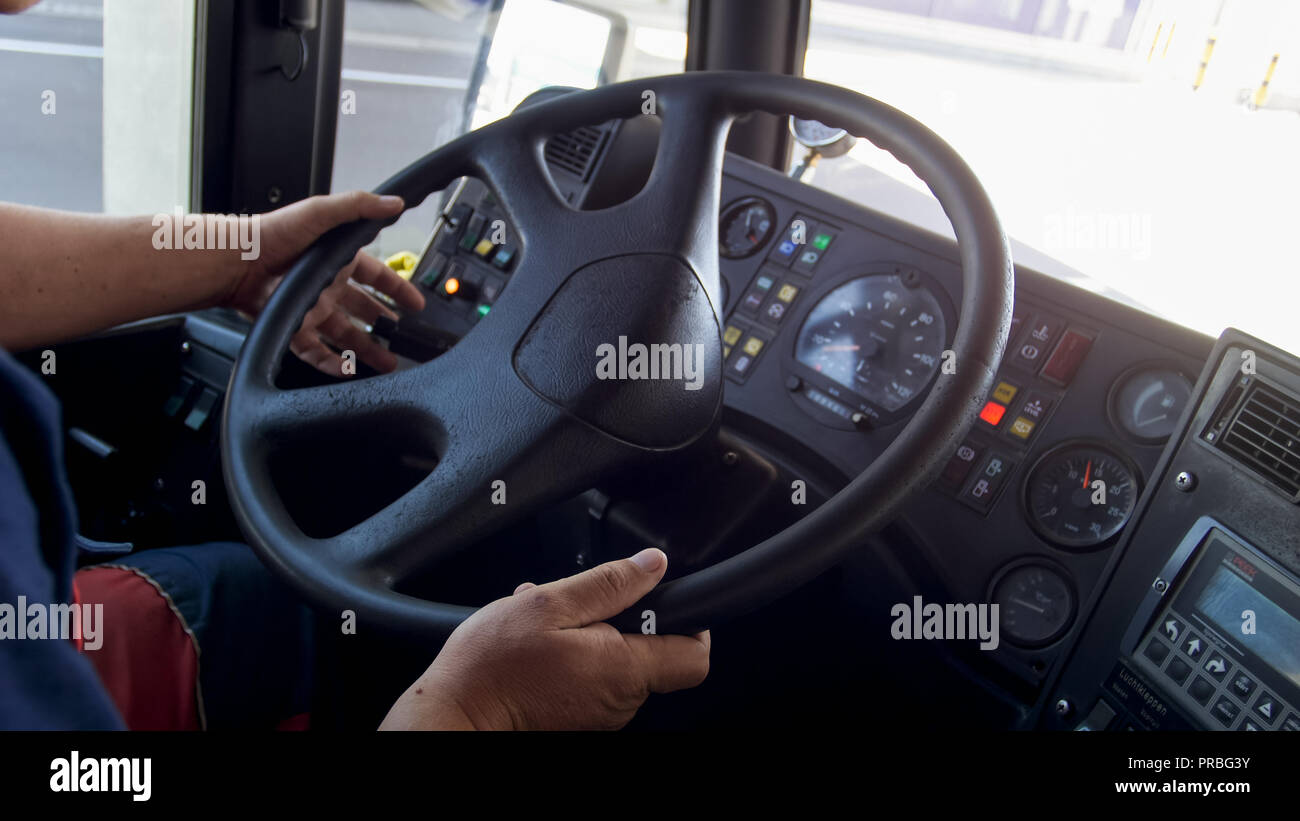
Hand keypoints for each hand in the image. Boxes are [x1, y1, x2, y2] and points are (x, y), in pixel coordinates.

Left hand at [225, 191, 425, 374]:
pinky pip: (316, 352)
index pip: (377, 277)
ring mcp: (310, 309)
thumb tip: (393, 203)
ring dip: (366, 351)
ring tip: (386, 364)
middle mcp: (326, 286)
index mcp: (338, 260)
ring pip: (345, 336)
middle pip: (364, 311)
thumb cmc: (273, 232)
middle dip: (385, 327)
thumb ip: (359, 207)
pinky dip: (333, 363)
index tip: (415, 303)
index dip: (398, 289)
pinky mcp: (292, 327)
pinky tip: (348, 370)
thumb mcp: (321, 211)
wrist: (237, 259)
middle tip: (403, 340)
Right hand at [380, 549, 710, 730]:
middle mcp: (620, 701)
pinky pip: (591, 678)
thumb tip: (653, 564)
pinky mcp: (578, 718)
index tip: (668, 598)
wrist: (455, 715)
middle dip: (622, 620)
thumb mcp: (550, 604)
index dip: (692, 622)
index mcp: (623, 670)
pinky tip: (539, 642)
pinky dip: (573, 656)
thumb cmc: (492, 667)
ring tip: (546, 622)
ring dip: (590, 635)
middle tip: (579, 605)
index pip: (695, 656)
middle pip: (653, 653)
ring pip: (617, 662)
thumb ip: (609, 584)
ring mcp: (599, 714)